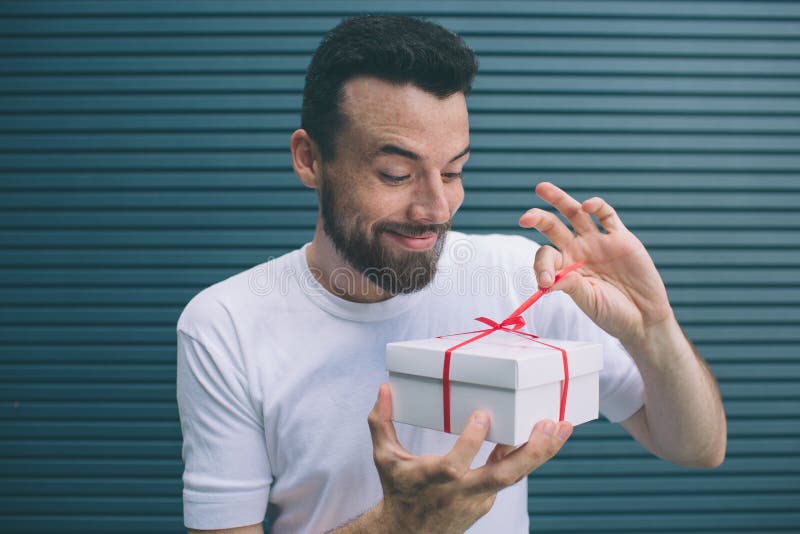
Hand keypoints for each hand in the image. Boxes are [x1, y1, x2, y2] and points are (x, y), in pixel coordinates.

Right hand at [368, 384, 570, 532]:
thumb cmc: (398, 488)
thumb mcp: (384, 456)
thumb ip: (381, 421)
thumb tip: (383, 388)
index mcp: (433, 479)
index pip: (455, 465)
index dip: (470, 443)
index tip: (482, 415)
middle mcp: (460, 492)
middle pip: (503, 477)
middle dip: (531, 452)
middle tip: (549, 425)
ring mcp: (478, 498)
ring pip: (514, 477)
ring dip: (541, 452)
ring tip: (561, 427)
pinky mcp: (488, 499)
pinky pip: (509, 473)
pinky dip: (526, 454)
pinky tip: (543, 432)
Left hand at [519, 182, 673, 348]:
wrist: (644, 318)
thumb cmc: (612, 313)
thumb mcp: (589, 301)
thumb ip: (571, 286)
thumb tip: (548, 280)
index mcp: (565, 267)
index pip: (546, 256)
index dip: (541, 265)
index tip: (545, 282)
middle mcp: (578, 251)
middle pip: (553, 227)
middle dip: (538, 219)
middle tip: (525, 218)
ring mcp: (598, 242)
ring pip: (575, 214)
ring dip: (559, 200)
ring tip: (542, 189)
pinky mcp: (621, 237)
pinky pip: (606, 216)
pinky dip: (597, 206)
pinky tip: (586, 205)